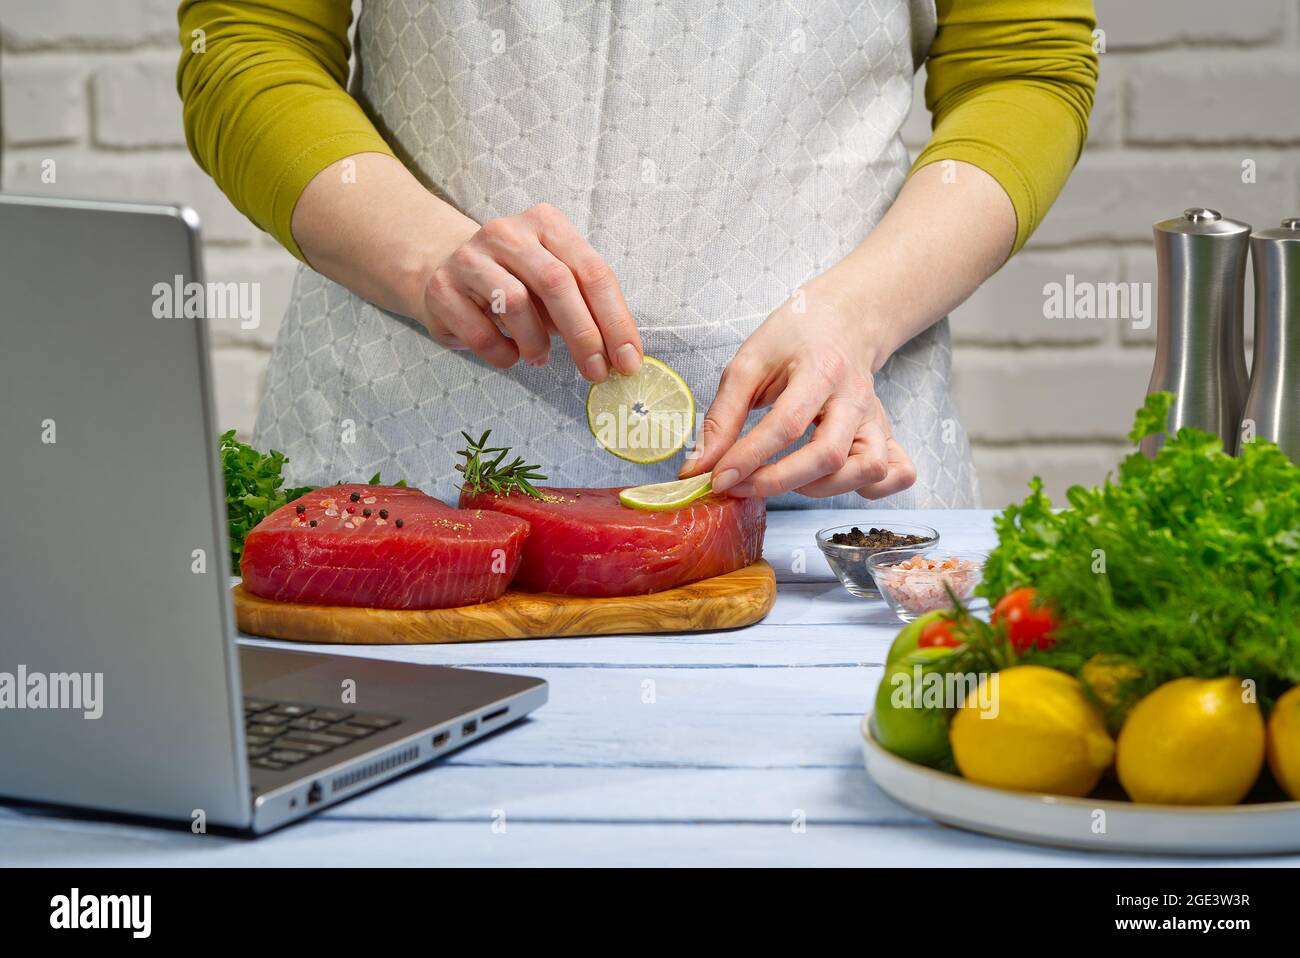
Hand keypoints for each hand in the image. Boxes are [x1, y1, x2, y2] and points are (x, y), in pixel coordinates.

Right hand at [420, 203, 642, 380]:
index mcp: (546, 223)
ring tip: (541, 357)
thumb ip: (584, 306)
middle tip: (597, 372)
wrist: (443, 270)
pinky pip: (481, 332)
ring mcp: (470, 258)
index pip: (592, 270)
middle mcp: (507, 232)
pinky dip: (503, 354)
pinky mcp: (443, 289)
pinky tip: (510, 355)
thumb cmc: (514, 281)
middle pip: (557, 283)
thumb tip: (619, 353)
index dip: (615, 319)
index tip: (629, 359)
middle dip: (584, 335)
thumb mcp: (554, 282)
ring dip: (537, 343)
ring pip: (516, 304)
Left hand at [681, 288, 916, 499]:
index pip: (787, 424)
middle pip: (828, 456)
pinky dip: (870, 489)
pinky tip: (833, 481)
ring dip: (821, 488)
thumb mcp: (749, 362)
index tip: (717, 478)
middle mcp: (855, 398)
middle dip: (778, 481)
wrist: (843, 320)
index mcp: (820, 371)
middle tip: (739, 486)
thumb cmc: (794, 339)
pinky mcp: (886, 435)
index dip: (749, 457)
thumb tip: (699, 466)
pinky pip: (897, 474)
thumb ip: (722, 415)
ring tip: (785, 479)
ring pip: (866, 470)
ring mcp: (876, 419)